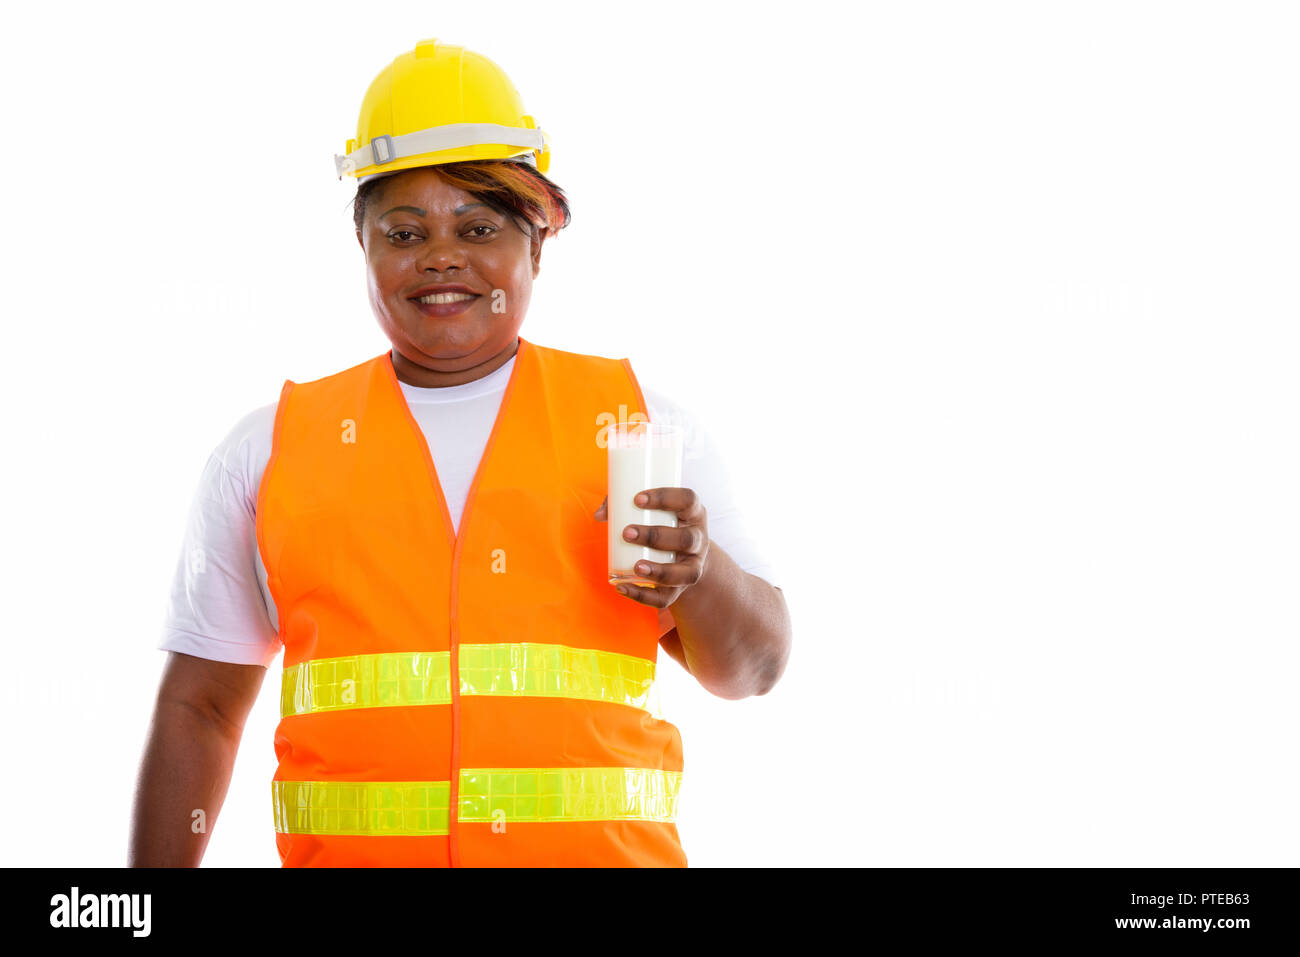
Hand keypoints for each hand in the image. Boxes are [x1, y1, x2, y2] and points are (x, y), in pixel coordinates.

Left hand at [593, 487, 709, 607]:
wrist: (684, 555)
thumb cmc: (662, 523)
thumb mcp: (653, 509)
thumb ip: (624, 504)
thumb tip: (600, 515)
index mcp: (693, 514)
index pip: (688, 500)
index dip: (665, 498)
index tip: (637, 499)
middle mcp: (698, 540)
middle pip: (686, 539)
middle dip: (655, 536)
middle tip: (627, 533)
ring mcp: (693, 566)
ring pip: (685, 573)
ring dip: (660, 571)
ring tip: (636, 567)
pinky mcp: (680, 588)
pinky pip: (667, 598)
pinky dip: (644, 596)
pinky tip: (623, 587)